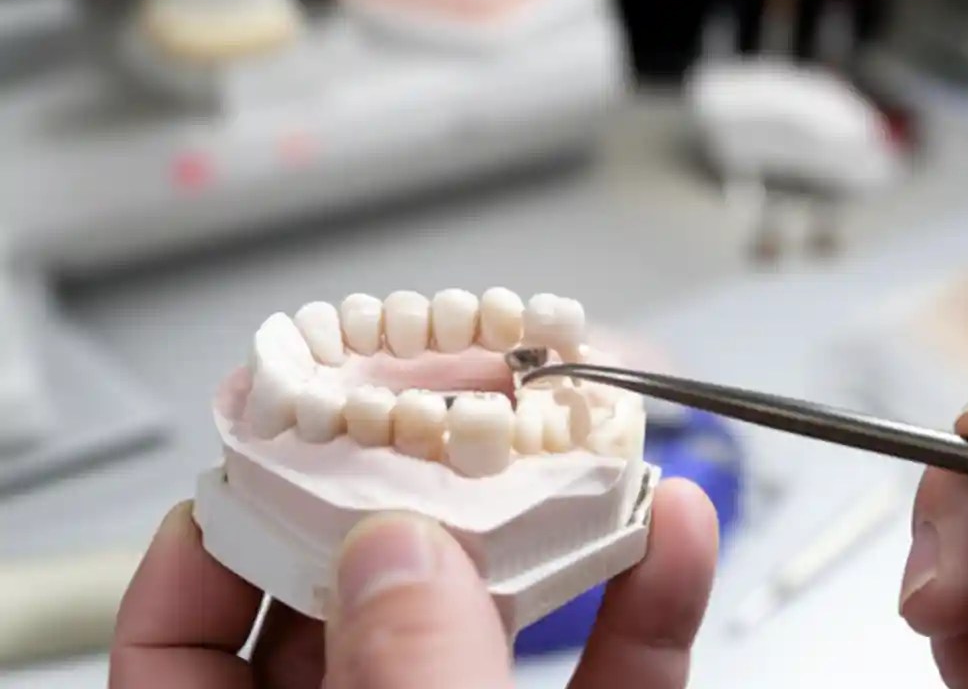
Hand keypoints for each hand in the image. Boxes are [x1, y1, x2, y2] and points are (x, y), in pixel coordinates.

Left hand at [108, 480, 716, 687]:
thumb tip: (398, 557)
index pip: (181, 660)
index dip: (204, 554)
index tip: (258, 466)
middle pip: (357, 617)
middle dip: (408, 507)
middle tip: (441, 420)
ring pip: (496, 635)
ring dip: (548, 535)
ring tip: (573, 445)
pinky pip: (612, 683)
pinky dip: (648, 608)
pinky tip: (671, 536)